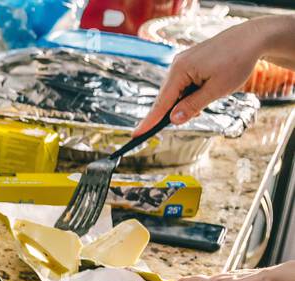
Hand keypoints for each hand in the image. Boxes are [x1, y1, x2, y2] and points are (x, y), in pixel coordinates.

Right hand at [131, 19, 266, 135]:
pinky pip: (184, 82)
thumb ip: (192, 106)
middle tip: (198, 112)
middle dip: (178, 110)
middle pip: (168, 97)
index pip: (161, 103)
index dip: (149, 121)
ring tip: (211, 95)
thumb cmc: (237, 61)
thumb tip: (173, 120)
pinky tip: (207, 89)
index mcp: (180, 70)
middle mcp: (177, 64)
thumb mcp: (216, 90)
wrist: (252, 38)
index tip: (136, 136)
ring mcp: (183, 61)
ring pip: (177, 91)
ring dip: (188, 100)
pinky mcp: (190, 61)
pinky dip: (191, 91)